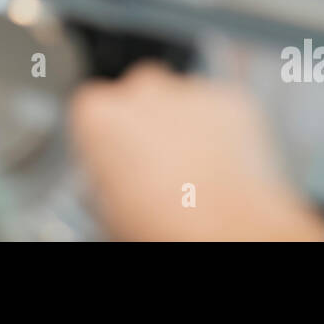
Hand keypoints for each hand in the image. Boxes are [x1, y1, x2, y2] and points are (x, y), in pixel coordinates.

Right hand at [68, 62, 323, 240]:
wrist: (223, 231)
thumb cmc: (164, 226)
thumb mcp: (108, 204)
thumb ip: (107, 169)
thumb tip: (118, 176)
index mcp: (98, 115)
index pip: (92, 107)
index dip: (107, 135)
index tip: (117, 156)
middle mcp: (142, 92)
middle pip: (139, 91)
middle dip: (148, 120)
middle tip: (158, 163)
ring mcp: (188, 92)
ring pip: (182, 98)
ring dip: (185, 123)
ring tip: (194, 168)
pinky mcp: (231, 100)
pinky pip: (220, 108)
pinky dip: (221, 128)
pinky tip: (220, 164)